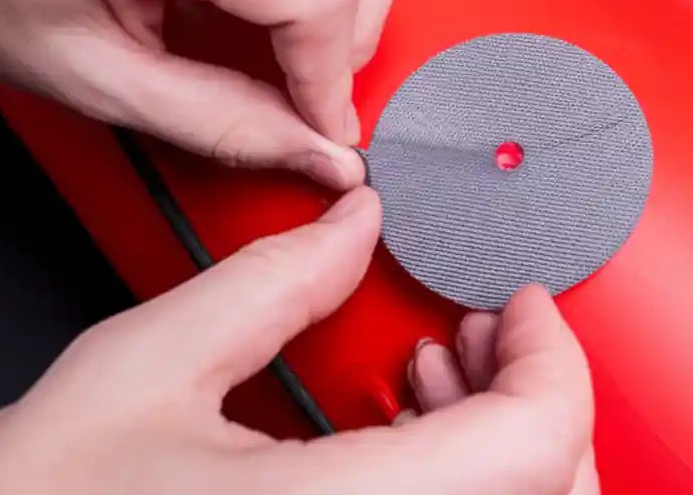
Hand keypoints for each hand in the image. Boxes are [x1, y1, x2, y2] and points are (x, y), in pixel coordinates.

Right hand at [0, 188, 598, 494]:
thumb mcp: (144, 367)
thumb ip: (272, 279)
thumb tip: (348, 224)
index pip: (532, 439)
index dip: (547, 355)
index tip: (521, 300)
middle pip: (546, 488)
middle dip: (531, 393)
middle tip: (483, 325)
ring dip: (500, 436)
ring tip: (439, 365)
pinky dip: (458, 477)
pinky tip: (403, 427)